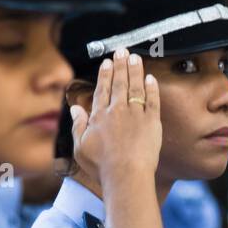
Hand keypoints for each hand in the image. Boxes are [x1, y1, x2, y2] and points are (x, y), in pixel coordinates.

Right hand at [70, 48, 160, 185]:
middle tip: (122, 52)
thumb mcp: (80, 147)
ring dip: (135, 71)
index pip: (102, 90)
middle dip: (120, 65)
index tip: (107, 63)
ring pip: (135, 87)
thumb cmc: (102, 167)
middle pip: (119, 83)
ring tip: (135, 58)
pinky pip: (153, 101)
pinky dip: (152, 89)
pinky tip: (151, 78)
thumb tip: (74, 108)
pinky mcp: (152, 122)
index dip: (104, 75)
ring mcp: (136, 115)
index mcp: (99, 117)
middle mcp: (117, 111)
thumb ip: (78, 125)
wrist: (126, 176)